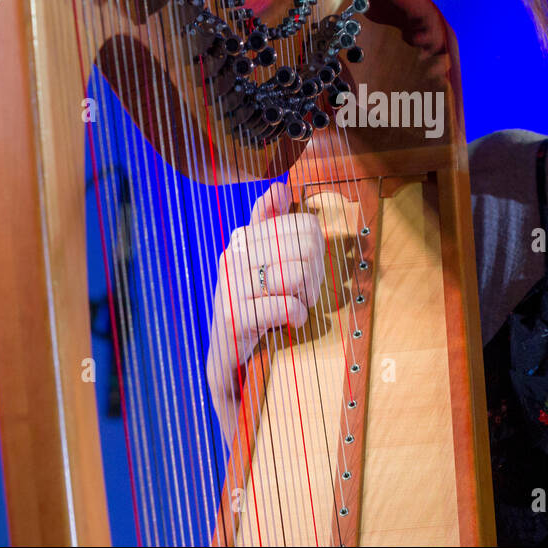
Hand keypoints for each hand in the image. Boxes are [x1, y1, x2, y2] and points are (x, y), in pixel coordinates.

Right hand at [205, 181, 326, 443]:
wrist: (230, 361)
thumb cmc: (254, 308)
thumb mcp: (263, 265)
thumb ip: (270, 224)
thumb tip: (279, 187)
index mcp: (243, 239)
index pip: (304, 225)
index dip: (317, 250)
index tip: (309, 271)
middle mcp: (233, 257)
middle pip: (305, 248)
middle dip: (314, 276)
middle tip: (304, 295)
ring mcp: (231, 286)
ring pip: (297, 275)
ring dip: (306, 298)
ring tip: (295, 309)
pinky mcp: (234, 317)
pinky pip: (286, 305)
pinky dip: (296, 316)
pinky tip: (290, 322)